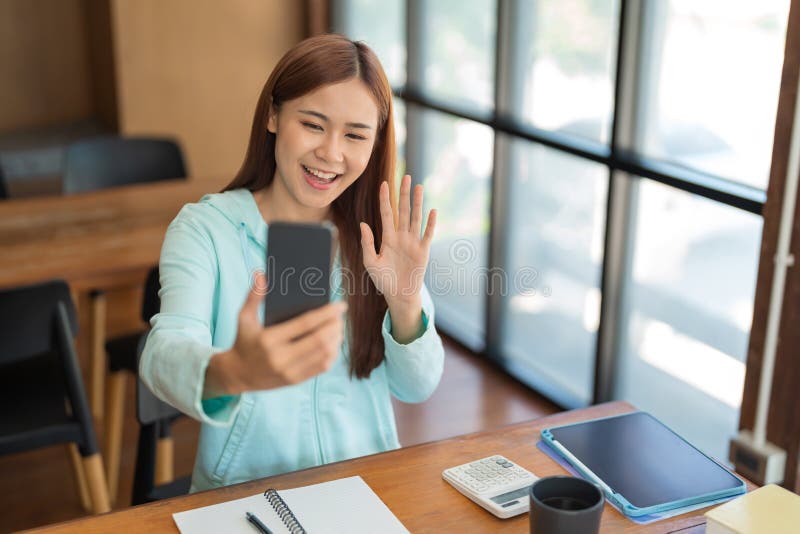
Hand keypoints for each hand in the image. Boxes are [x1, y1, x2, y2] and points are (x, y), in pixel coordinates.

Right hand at [204, 274, 346, 396]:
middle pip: (319, 340)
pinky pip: (322, 367)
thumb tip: (261, 274)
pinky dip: (332, 353)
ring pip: (324, 354)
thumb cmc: (243, 341)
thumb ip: (253, 296)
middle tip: (341, 316)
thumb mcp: (244, 318)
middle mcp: (280, 358)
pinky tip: (334, 343)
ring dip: (336, 339)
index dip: (326, 313)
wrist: (238, 374)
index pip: (305, 324)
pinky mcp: (296, 380)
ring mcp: (290, 372)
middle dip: (335, 326)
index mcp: (269, 340)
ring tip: (338, 327)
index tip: (340, 305)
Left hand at [360, 175, 436, 308]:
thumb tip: (363, 224)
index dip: (384, 199)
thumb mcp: (371, 262)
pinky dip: (430, 223)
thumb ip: (367, 243)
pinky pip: (427, 234)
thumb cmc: (383, 280)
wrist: (399, 295)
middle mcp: (401, 236)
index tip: (384, 184)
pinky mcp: (423, 251)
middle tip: (406, 177)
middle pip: (403, 211)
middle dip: (404, 194)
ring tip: (419, 187)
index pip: (386, 214)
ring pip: (415, 218)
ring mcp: (413, 242)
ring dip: (417, 203)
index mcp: (387, 238)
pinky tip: (432, 211)